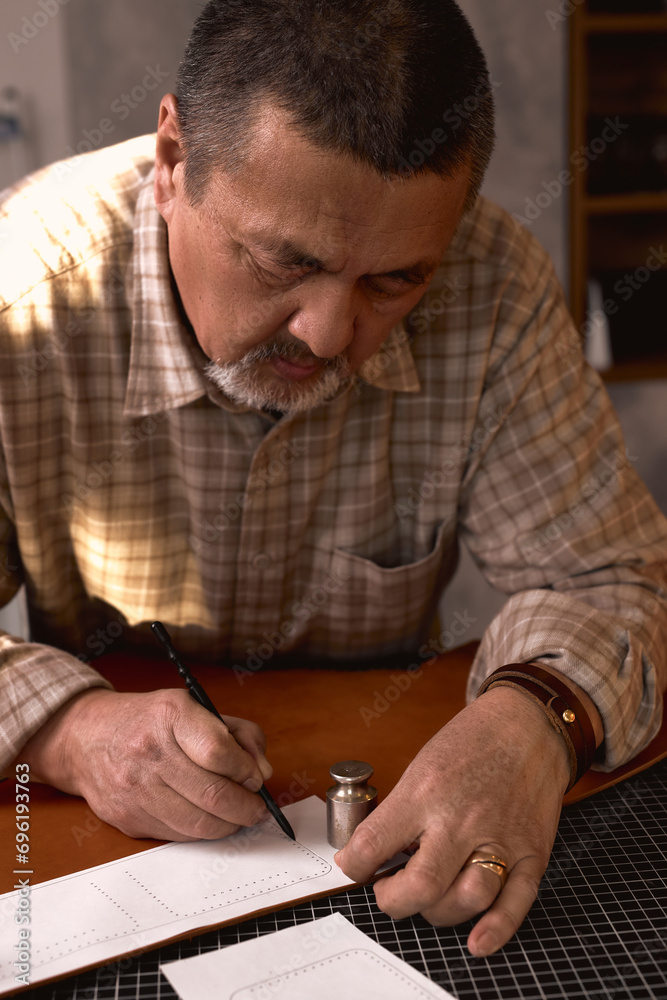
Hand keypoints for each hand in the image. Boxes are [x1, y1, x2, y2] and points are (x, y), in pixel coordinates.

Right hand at [17, 687, 272, 839]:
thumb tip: (262, 772)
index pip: (219, 751)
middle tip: (258, 808)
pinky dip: (202, 831)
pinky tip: (211, 819)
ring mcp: (135, 788)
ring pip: (198, 823)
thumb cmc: (151, 721)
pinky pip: (178, 835)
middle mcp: (149, 751)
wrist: (87, 739)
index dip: (247, 769)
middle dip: (246, 807)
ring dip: (229, 825)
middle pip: (213, 794)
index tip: (256, 776)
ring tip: (240, 816)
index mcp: (170, 716)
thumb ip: (239, 734)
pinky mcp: (128, 818)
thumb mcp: (195, 707)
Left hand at [335, 686, 570, 955]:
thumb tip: (375, 852)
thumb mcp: (423, 763)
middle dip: (394, 900)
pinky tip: (476, 942)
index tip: (353, 866)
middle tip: (387, 891)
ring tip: (426, 897)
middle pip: (422, 884)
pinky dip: (495, 929)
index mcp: (427, 790)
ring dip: (437, 911)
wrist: (529, 724)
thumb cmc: (473, 740)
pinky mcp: (532, 852)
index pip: (375, 842)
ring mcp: (500, 838)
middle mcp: (462, 818)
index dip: (354, 864)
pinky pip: (515, 903)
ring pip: (465, 899)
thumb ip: (402, 809)